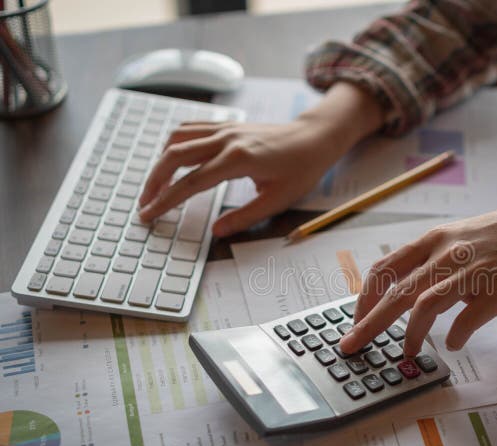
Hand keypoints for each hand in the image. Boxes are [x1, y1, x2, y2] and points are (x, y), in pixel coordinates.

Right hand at [137, 119, 340, 236]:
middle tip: (144, 204)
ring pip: (178, 138)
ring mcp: (225, 129)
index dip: (166, 201)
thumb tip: (216, 232)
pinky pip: (191, 128)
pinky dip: (174, 143)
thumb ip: (245, 217)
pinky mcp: (227, 125)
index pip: (191, 183)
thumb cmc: (301, 169)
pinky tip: (170, 160)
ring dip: (160, 161)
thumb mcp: (278, 200)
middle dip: (154, 181)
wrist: (314, 138)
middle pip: (174, 156)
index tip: (149, 215)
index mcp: (238, 160)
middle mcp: (227, 140)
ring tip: (154, 186)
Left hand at [339, 198, 496, 354]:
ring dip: (411, 334)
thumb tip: (409, 297)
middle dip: (368, 323)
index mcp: (434, 240)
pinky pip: (467, 320)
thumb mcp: (459, 237)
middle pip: (395, 292)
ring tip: (407, 352)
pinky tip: (454, 345)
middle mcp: (446, 253)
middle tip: (352, 346)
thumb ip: (432, 263)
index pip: (385, 268)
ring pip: (424, 305)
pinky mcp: (495, 290)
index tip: (355, 319)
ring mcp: (470, 271)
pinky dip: (456, 336)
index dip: (364, 297)